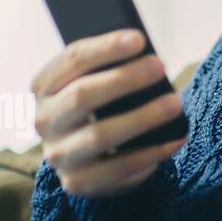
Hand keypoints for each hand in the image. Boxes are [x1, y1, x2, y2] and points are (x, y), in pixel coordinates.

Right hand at [30, 28, 186, 197]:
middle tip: (160, 66)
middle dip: (124, 79)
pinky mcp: (78, 181)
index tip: (139, 39)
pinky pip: (118, 167)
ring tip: (175, 103)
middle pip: (82, 96)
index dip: (105, 48)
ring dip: (142, 117)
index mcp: (46, 86)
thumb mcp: (101, 82)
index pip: (72, 60)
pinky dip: (151, 152)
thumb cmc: (104, 106)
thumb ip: (112, 68)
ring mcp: (59, 154)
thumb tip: (145, 55)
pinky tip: (176, 138)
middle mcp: (45, 120)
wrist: (93, 158)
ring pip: (99, 135)